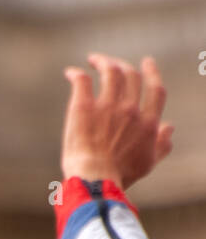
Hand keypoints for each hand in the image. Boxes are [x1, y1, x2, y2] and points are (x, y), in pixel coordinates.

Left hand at [61, 53, 172, 189]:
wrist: (95, 178)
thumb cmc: (120, 175)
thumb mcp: (148, 163)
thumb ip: (161, 144)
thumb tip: (169, 127)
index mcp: (147, 122)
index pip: (155, 89)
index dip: (152, 72)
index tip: (146, 63)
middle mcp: (130, 109)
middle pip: (131, 74)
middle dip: (123, 64)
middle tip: (112, 62)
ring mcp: (107, 106)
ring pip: (110, 70)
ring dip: (102, 61)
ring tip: (94, 60)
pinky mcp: (83, 107)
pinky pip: (81, 80)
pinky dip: (76, 73)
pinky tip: (70, 73)